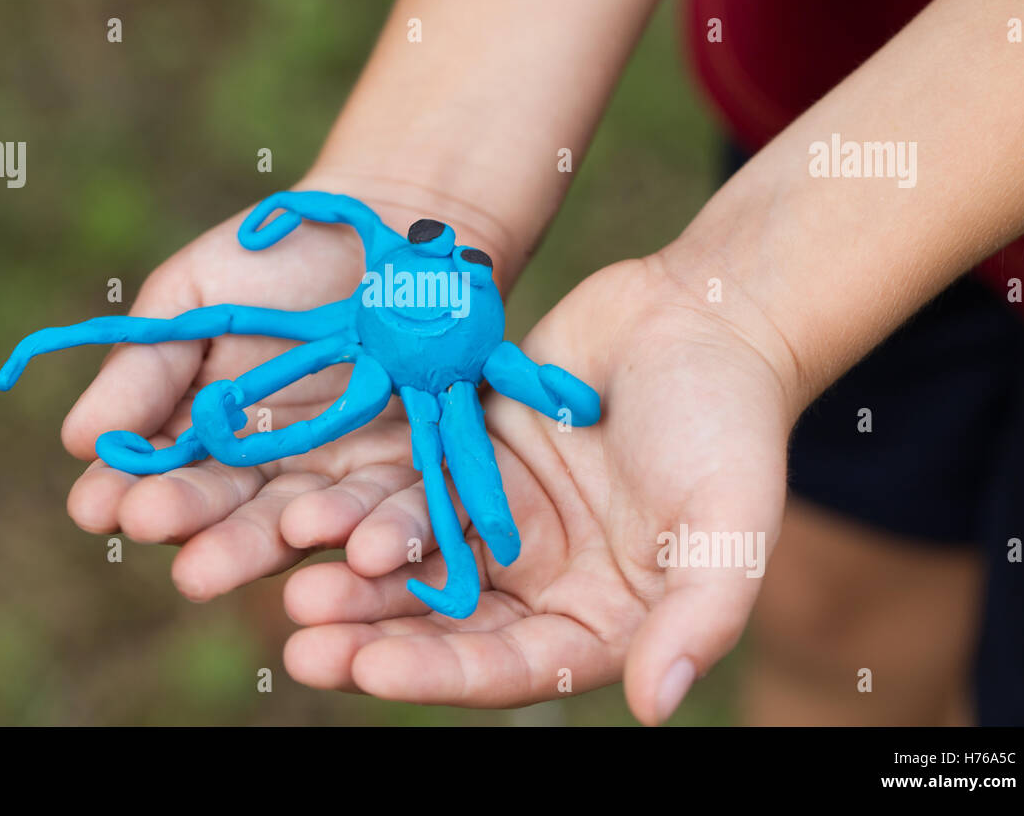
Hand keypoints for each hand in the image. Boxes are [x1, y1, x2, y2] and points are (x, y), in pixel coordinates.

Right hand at [58, 172, 516, 603]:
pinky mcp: (411, 472)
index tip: (96, 505)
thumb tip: (78, 440)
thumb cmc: (277, 261)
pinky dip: (372, 532)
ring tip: (244, 550)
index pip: (164, 478)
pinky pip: (393, 511)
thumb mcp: (196, 298)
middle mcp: (271, 472)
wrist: (388, 231)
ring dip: (269, 545)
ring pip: (305, 525)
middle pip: (232, 515)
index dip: (128, 494)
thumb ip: (146, 365)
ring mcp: (341, 477)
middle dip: (199, 531)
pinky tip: (349, 545)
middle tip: (164, 543)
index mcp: (208, 438)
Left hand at [280, 255, 800, 723]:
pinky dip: (367, 502)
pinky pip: (414, 487)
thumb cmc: (730, 424)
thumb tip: (654, 710)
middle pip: (449, 623)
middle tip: (300, 646)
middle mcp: (545, 581)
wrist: (699, 313)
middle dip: (375, 635)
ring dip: (356, 573)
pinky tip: (313, 508)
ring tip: (292, 577)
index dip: (441, 670)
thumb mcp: (729, 524)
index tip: (368, 669)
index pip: (513, 665)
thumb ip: (700, 617)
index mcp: (603, 617)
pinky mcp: (475, 459)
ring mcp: (506, 518)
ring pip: (418, 557)